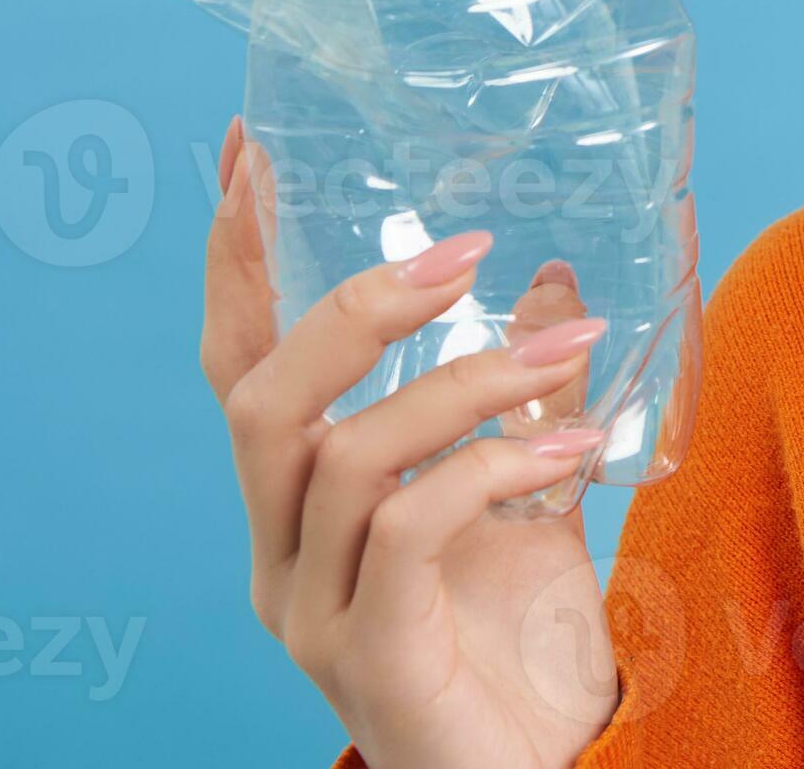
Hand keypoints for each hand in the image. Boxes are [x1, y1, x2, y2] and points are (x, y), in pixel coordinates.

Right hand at [201, 117, 618, 768]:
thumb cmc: (520, 648)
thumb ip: (528, 399)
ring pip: (341, 455)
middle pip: (261, 401)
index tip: (248, 149)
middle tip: (462, 249)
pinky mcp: (368, 654)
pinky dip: (487, 467)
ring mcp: (311, 609)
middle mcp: (279, 553)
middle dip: (354, 308)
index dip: (236, 260)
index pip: (241, 363)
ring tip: (565, 348)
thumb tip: (555, 279)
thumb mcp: (532, 497)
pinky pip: (407, 529)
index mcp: (298, 506)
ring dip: (460, 382)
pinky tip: (567, 445)